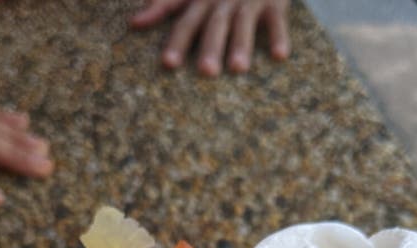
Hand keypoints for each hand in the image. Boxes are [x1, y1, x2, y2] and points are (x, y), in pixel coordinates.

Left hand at [130, 0, 289, 75]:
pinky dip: (279, 35)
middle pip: (214, 24)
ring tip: (238, 68)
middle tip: (206, 71)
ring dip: (241, 43)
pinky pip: (276, 19)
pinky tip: (280, 56)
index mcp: (200, 0)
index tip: (168, 64)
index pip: (185, 22)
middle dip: (210, 46)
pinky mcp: (273, 1)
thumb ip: (165, 3)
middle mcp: (222, 0)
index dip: (177, 42)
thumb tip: (135, 22)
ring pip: (243, 22)